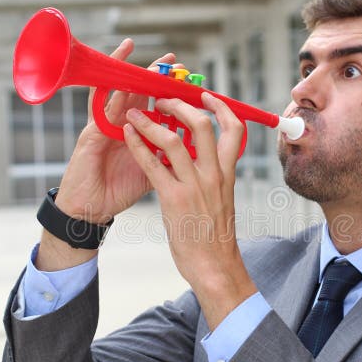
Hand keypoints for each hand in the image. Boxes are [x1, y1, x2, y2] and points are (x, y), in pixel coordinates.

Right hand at [35, 40, 177, 270]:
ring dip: (136, 75)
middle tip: (174, 62)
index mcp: (137, 135)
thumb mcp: (150, 174)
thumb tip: (193, 155)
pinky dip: (110, 88)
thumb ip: (166, 160)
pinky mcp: (92, 132)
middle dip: (156, 76)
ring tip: (153, 62)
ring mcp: (105, 127)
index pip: (156, 108)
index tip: (189, 81)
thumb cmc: (115, 192)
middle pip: (140, 94)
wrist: (90, 211)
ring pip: (122, 94)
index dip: (171, 93)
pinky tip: (118, 71)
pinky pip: (100, 105)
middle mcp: (122, 127)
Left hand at [123, 93, 257, 329]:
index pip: (233, 129)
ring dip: (151, 121)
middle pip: (202, 125)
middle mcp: (213, 175)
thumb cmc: (215, 236)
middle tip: (164, 99)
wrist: (213, 265)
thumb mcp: (222, 200)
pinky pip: (152, 165)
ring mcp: (193, 186)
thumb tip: (207, 162)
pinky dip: (138, 145)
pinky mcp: (173, 199)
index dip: (220, 107)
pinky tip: (127, 136)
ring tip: (136, 113)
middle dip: (181, 105)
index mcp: (226, 173)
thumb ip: (215, 177)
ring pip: (172, 140)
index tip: (206, 96)